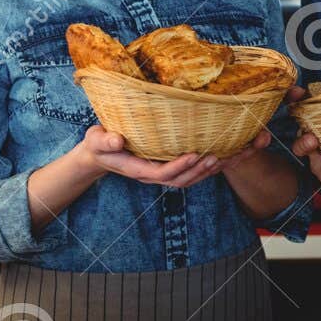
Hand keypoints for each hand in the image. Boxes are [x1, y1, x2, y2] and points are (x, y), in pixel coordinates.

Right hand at [80, 124, 248, 188]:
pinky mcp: (166, 167)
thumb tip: (116, 140)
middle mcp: (151, 174)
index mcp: (137, 169)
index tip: (194, 155)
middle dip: (198, 171)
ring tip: (224, 158)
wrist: (100, 152)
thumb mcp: (96, 140)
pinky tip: (220, 157)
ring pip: (187, 179)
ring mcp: (159, 173)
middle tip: (216, 157)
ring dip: (206, 172)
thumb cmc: (99, 143)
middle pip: (179, 180)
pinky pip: (188, 172)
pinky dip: (205, 168)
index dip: (179, 166)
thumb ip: (104, 141)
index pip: (161, 173)